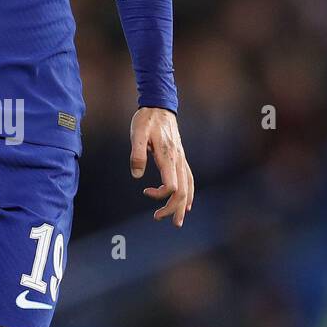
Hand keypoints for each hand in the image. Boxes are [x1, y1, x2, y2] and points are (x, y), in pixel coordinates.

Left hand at [130, 107, 193, 226]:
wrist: (159, 105)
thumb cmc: (146, 120)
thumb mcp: (137, 134)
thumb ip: (137, 154)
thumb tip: (136, 175)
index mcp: (168, 157)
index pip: (171, 185)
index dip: (160, 195)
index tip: (145, 191)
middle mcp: (178, 160)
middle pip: (182, 191)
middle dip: (172, 208)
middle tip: (158, 218)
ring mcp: (181, 159)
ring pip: (188, 187)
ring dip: (182, 205)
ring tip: (176, 221)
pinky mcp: (180, 158)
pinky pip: (189, 179)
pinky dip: (189, 194)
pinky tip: (187, 204)